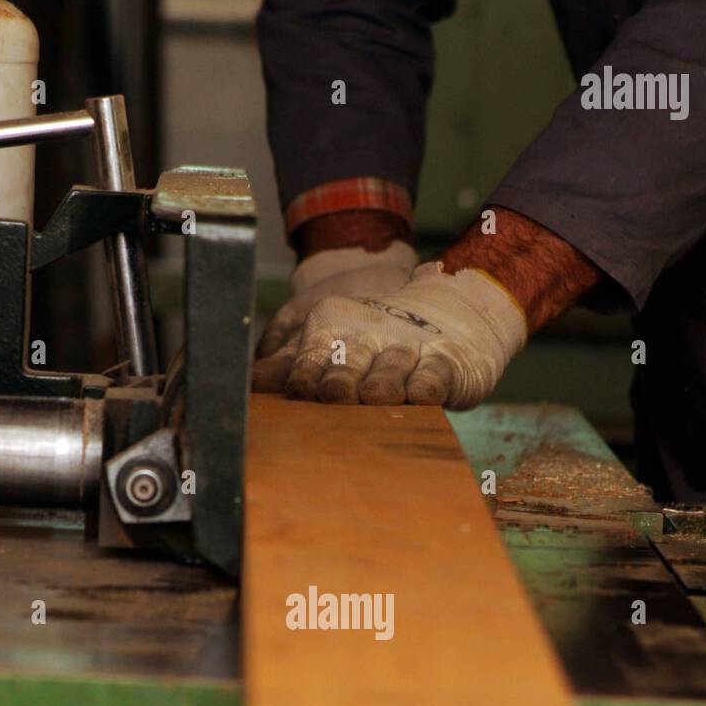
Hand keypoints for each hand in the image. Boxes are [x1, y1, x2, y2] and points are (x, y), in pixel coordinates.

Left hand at [253, 262, 526, 408]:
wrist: (456, 309)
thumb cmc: (380, 340)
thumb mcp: (335, 341)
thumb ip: (291, 362)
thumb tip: (249, 382)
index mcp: (334, 330)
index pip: (312, 356)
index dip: (303, 376)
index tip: (295, 393)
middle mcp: (370, 337)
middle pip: (351, 361)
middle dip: (341, 378)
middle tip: (334, 394)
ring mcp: (410, 349)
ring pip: (392, 368)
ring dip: (384, 382)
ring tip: (377, 396)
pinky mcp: (448, 362)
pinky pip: (435, 376)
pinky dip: (428, 385)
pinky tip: (423, 395)